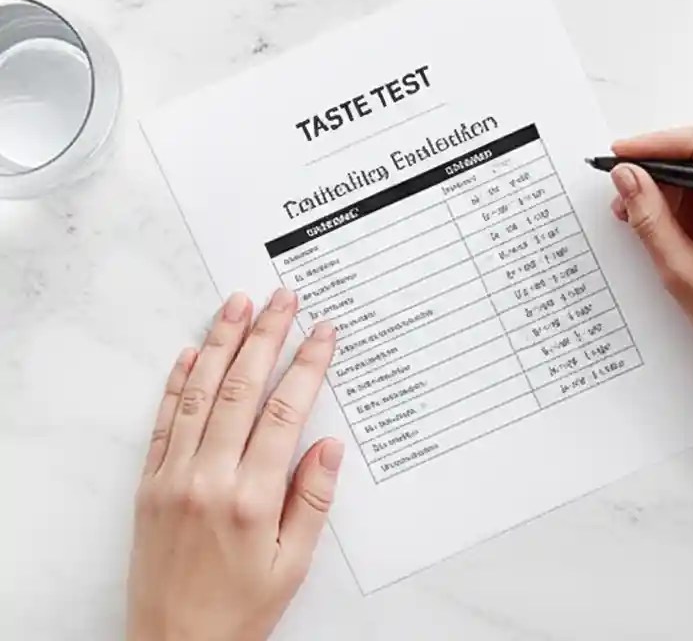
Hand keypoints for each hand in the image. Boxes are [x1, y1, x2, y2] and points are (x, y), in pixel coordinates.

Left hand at [128, 290, 342, 640]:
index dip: (307, 365)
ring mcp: (173, 477)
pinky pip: (163, 421)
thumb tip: (329, 446)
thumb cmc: (239, 610)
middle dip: (265, 336)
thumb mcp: (292, 563)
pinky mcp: (149, 485)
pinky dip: (176, 382)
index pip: (285, 412)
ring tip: (237, 305)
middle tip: (282, 298)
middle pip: (241, 389)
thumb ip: (312, 500)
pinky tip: (191, 352)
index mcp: (252, 498)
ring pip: (198, 394)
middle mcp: (208, 479)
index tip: (323, 332)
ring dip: (220, 344)